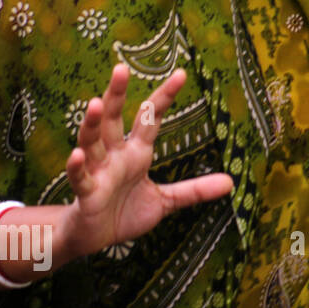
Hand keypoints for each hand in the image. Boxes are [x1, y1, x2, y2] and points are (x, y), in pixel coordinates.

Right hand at [57, 63, 233, 259]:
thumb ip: (194, 190)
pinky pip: (81, 177)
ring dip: (93, 124)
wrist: (95, 239)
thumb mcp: (166, 201)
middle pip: (114, 119)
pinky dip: (77, 166)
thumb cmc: (125, 213)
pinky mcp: (86, 194)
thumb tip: (231, 182)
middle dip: (116, 95)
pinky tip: (78, 154)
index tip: (181, 74)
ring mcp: (99, 172)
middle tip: (121, 69)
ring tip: (96, 104)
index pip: (151, 119)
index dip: (164, 97)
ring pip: (93, 142)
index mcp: (136, 153)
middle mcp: (115, 156)